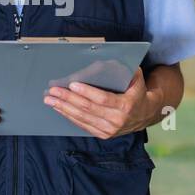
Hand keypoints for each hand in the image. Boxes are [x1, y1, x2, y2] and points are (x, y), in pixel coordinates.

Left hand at [43, 68, 158, 139]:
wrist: (144, 114)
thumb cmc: (136, 92)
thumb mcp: (136, 79)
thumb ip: (124, 70)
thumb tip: (107, 59)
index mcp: (125, 105)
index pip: (102, 99)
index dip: (87, 92)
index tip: (72, 84)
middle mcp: (116, 120)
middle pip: (88, 109)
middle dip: (68, 99)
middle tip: (53, 91)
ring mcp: (109, 129)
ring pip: (82, 118)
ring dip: (64, 108)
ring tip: (50, 99)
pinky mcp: (102, 134)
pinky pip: (82, 125)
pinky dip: (69, 116)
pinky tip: (59, 108)